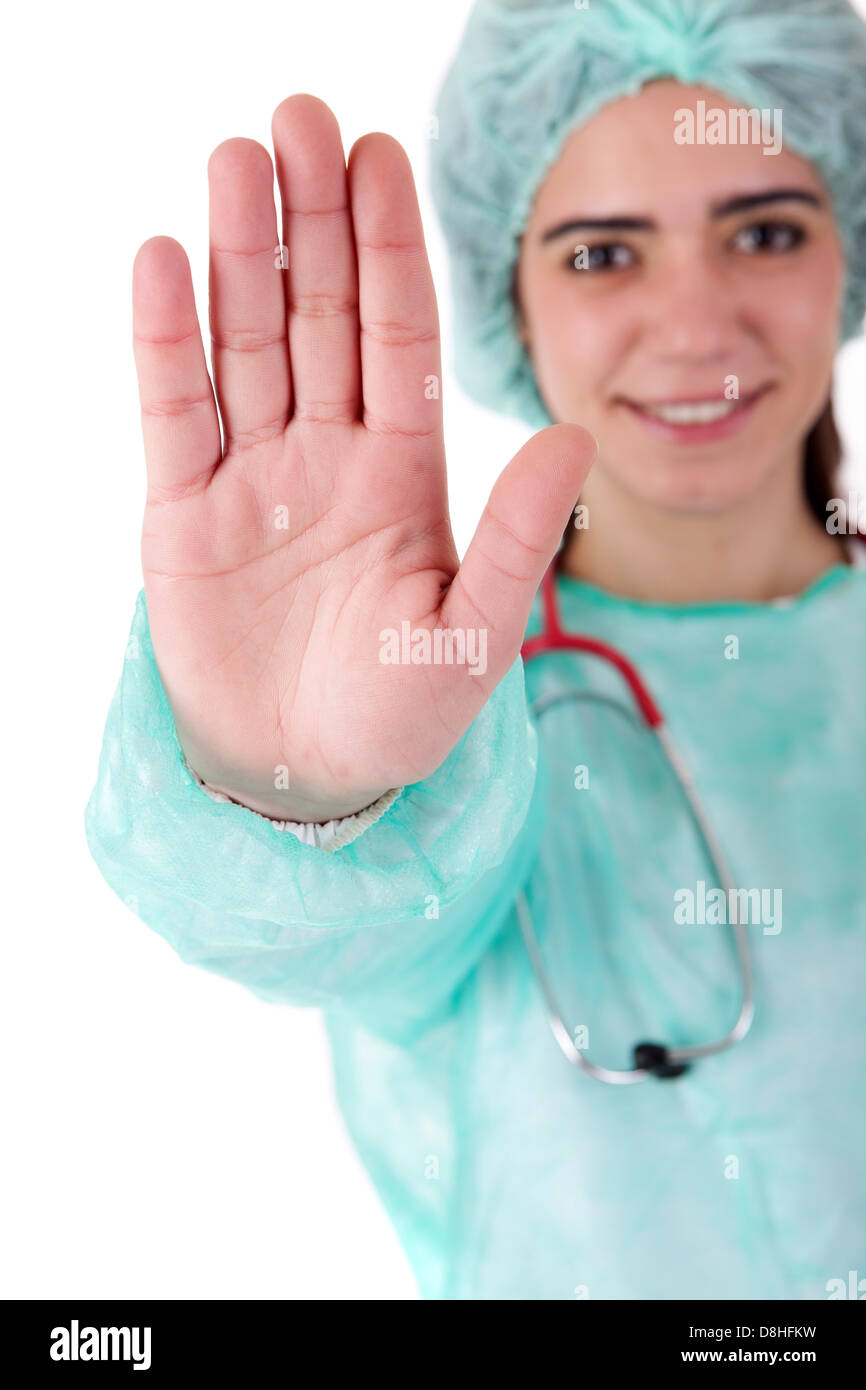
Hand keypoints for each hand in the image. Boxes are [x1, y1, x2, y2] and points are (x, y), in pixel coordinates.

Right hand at [133, 94, 594, 821]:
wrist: (306, 776)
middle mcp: (328, 455)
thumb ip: (517, 538)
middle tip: (298, 119)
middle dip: (311, 220)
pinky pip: (173, 413)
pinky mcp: (185, 514)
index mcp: (403, 470)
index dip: (390, 247)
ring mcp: (253, 477)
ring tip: (234, 160)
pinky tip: (163, 263)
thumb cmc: (399, 715)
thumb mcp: (474, 635)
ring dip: (238, 255)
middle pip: (318, 315)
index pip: (397, 336)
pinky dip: (167, 342)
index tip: (379, 155)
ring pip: (245, 343)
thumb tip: (575, 438)